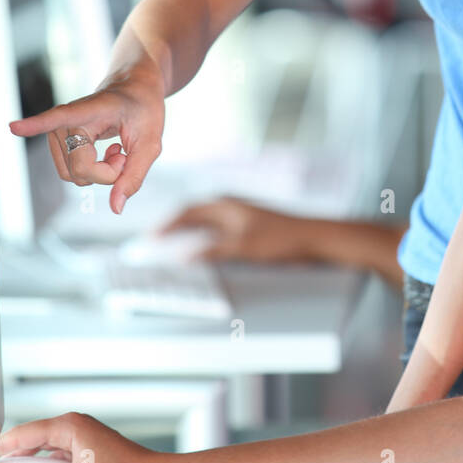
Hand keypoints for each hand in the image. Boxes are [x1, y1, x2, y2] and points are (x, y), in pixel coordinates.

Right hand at [8, 64, 165, 214]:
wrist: (134, 89)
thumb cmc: (144, 110)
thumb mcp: (151, 142)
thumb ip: (134, 175)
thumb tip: (115, 209)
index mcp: (90, 110)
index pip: (60, 117)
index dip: (37, 125)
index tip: (13, 127)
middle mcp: (66, 120)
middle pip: (82, 170)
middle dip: (110, 173)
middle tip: (125, 151)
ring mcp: (57, 132)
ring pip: (74, 176)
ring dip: (100, 172)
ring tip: (115, 148)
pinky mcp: (57, 143)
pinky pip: (71, 173)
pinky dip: (92, 171)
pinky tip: (106, 151)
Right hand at [159, 198, 311, 263]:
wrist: (312, 238)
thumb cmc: (281, 239)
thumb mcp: (242, 246)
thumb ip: (212, 250)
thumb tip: (183, 256)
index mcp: (226, 206)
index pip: (188, 212)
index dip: (167, 224)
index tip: (150, 237)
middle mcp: (231, 207)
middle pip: (194, 214)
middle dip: (174, 226)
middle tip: (156, 240)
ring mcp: (240, 216)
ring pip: (206, 222)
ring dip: (188, 231)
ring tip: (172, 243)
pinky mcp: (248, 227)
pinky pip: (217, 229)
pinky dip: (203, 238)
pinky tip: (202, 248)